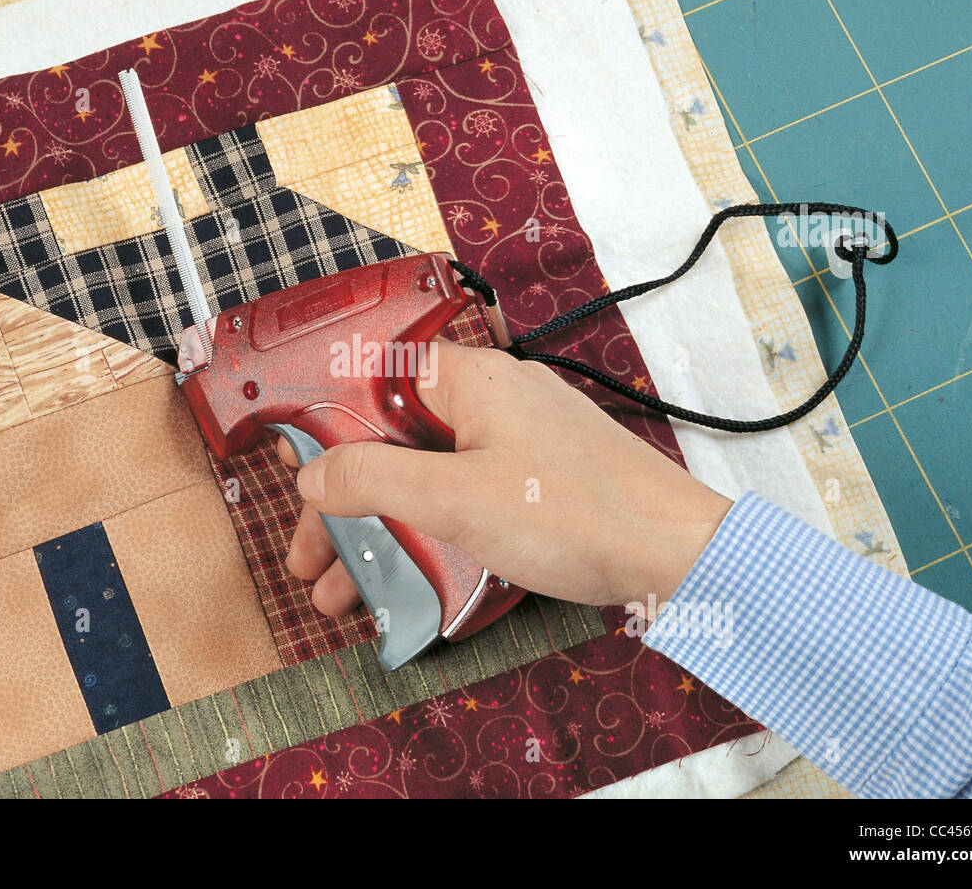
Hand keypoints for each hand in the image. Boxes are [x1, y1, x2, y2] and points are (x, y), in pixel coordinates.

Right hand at [279, 338, 732, 615]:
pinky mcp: (537, 483)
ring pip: (426, 478)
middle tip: (307, 557)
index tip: (291, 468)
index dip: (325, 422)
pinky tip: (401, 584)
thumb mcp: (455, 500)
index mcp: (471, 380)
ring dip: (379, 533)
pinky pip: (464, 499)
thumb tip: (314, 476)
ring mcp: (517, 443)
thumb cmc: (576, 515)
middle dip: (343, 503)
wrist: (680, 555)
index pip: (374, 379)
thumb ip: (375, 481)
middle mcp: (492, 401)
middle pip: (393, 440)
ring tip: (339, 593)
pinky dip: (428, 536)